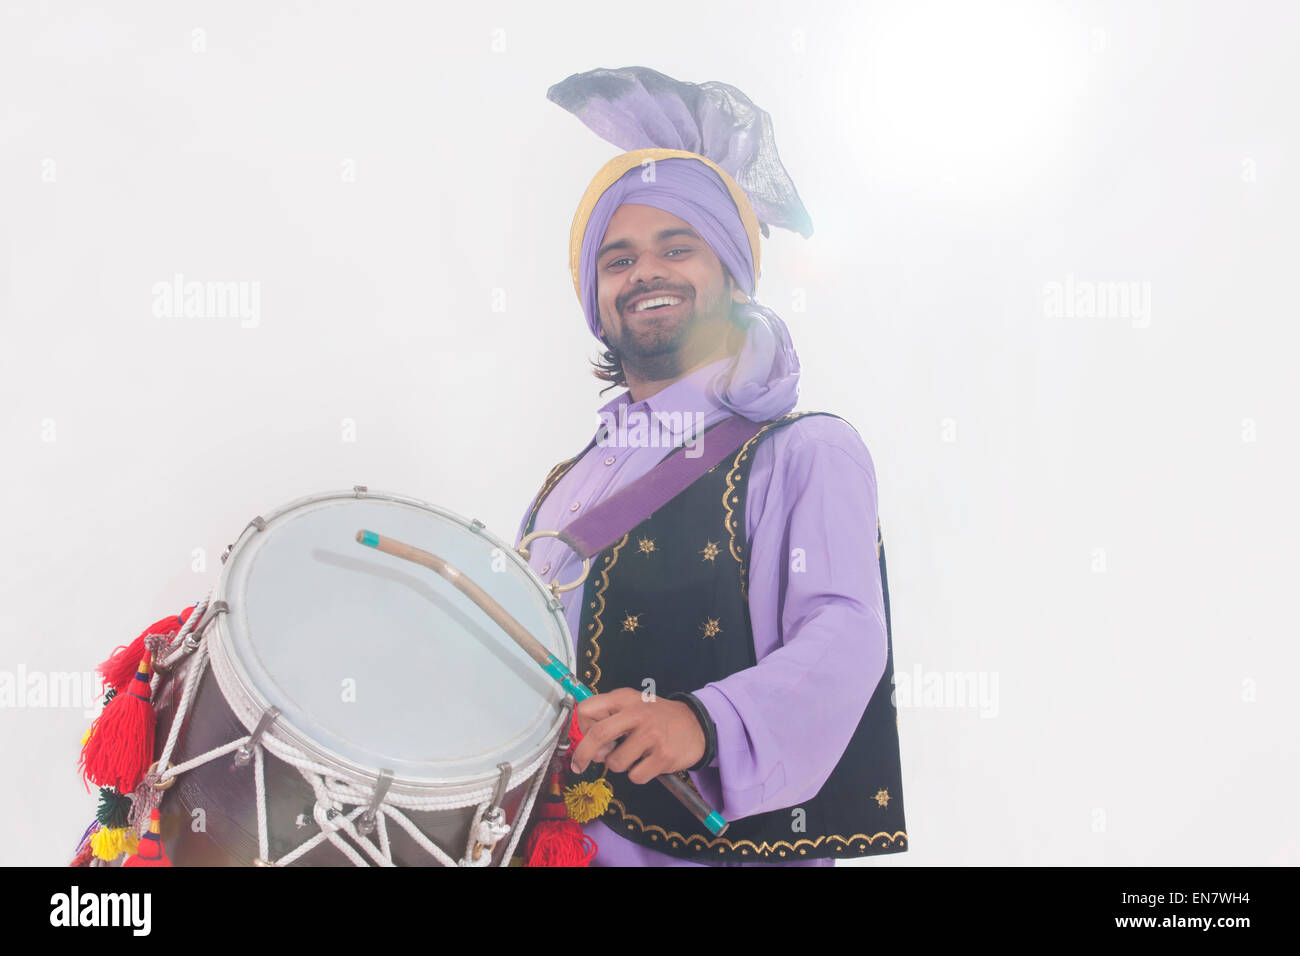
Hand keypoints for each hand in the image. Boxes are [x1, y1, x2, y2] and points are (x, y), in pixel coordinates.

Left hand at [569, 688, 705, 784]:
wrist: (696, 724)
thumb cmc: (657, 718)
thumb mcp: (632, 706)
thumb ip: (608, 720)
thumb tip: (590, 750)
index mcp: (624, 698)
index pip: (587, 710)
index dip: (582, 729)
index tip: (587, 739)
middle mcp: (637, 714)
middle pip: (598, 735)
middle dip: (583, 755)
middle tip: (578, 766)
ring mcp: (651, 735)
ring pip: (615, 762)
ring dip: (619, 765)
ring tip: (634, 755)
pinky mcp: (663, 756)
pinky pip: (635, 776)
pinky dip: (638, 774)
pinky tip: (648, 762)